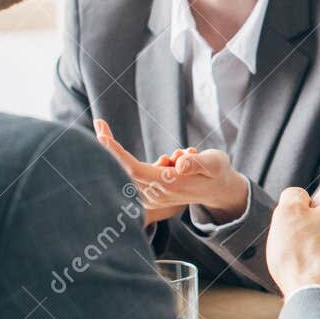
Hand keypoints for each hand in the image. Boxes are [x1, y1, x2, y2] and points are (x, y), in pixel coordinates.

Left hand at [93, 120, 247, 224]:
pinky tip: (175, 158)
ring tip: (141, 140)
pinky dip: (130, 159)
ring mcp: (153, 195)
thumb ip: (197, 163)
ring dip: (120, 153)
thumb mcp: (214, 163)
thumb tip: (180, 163)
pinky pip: (135, 173)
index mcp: (169, 184)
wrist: (220, 190)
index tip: (102, 136)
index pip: (134, 169)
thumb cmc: (217, 172)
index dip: (116, 153)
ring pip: (128, 171)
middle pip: (124, 170)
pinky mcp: (152, 192)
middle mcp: (157, 193)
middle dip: (109, 147)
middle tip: (99, 124)